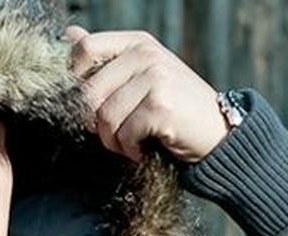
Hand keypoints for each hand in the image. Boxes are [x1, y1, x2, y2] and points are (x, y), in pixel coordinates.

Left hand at [63, 26, 229, 163]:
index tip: (91, 103)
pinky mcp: (162, 107)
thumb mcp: (140, 74)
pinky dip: (130, 150)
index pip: (85, 48)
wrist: (219, 132)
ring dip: (113, 141)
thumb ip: (105, 57)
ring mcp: (156, 78)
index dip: (76, 79)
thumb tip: (69, 33)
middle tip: (116, 134)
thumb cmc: (174, 107)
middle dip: (95, 123)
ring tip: (131, 144)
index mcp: (137, 43)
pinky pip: (124, 134)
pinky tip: (144, 149)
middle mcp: (146, 55)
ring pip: (104, 117)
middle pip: (89, 92)